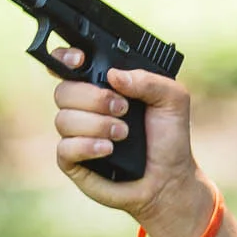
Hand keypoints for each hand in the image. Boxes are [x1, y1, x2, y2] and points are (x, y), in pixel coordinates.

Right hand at [49, 47, 211, 236]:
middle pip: (63, 90)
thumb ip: (150, 81)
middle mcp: (85, 107)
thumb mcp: (173, 100)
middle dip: (94, 98)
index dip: (66, 58)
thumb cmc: (168, 137)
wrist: (169, 178)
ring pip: (63, 119)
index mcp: (104, 86)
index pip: (70, 64)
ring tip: (123, 134)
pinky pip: (64, 147)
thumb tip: (114, 75)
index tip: (80, 60)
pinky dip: (87, 146)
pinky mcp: (72, 160)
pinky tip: (108, 150)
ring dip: (97, 125)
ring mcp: (76, 133)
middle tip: (124, 108)